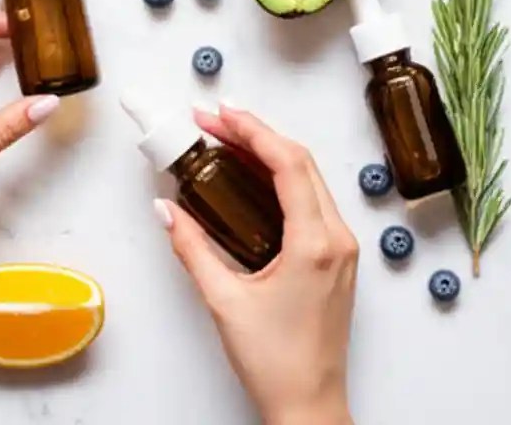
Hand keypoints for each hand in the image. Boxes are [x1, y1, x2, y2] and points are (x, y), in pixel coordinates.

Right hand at [157, 104, 358, 424]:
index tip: (218, 115)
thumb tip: (167, 210)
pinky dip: (283, 181)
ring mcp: (343, 249)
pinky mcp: (337, 260)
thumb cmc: (277, 364)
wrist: (309, 405)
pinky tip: (253, 178)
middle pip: (301, 162)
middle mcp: (338, 240)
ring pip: (310, 179)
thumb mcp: (224, 301)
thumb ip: (193, 249)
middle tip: (213, 121)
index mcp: (316, 244)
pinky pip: (313, 203)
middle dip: (256, 134)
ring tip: (227, 140)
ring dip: (270, 154)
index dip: (251, 130)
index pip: (288, 163)